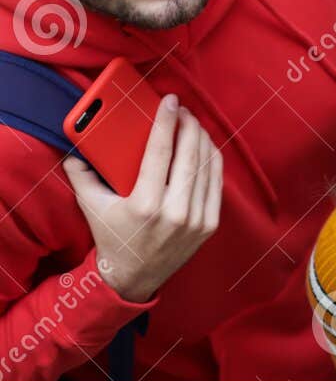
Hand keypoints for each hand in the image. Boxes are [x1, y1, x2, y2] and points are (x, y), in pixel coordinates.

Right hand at [63, 95, 222, 303]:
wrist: (133, 279)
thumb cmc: (112, 238)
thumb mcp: (92, 208)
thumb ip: (81, 176)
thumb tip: (75, 148)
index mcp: (145, 205)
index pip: (160, 152)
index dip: (167, 122)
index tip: (170, 101)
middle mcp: (174, 212)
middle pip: (190, 154)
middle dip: (188, 125)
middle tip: (183, 110)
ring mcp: (196, 219)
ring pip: (208, 165)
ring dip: (202, 139)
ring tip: (193, 124)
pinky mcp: (210, 224)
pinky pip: (217, 182)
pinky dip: (212, 160)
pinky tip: (204, 147)